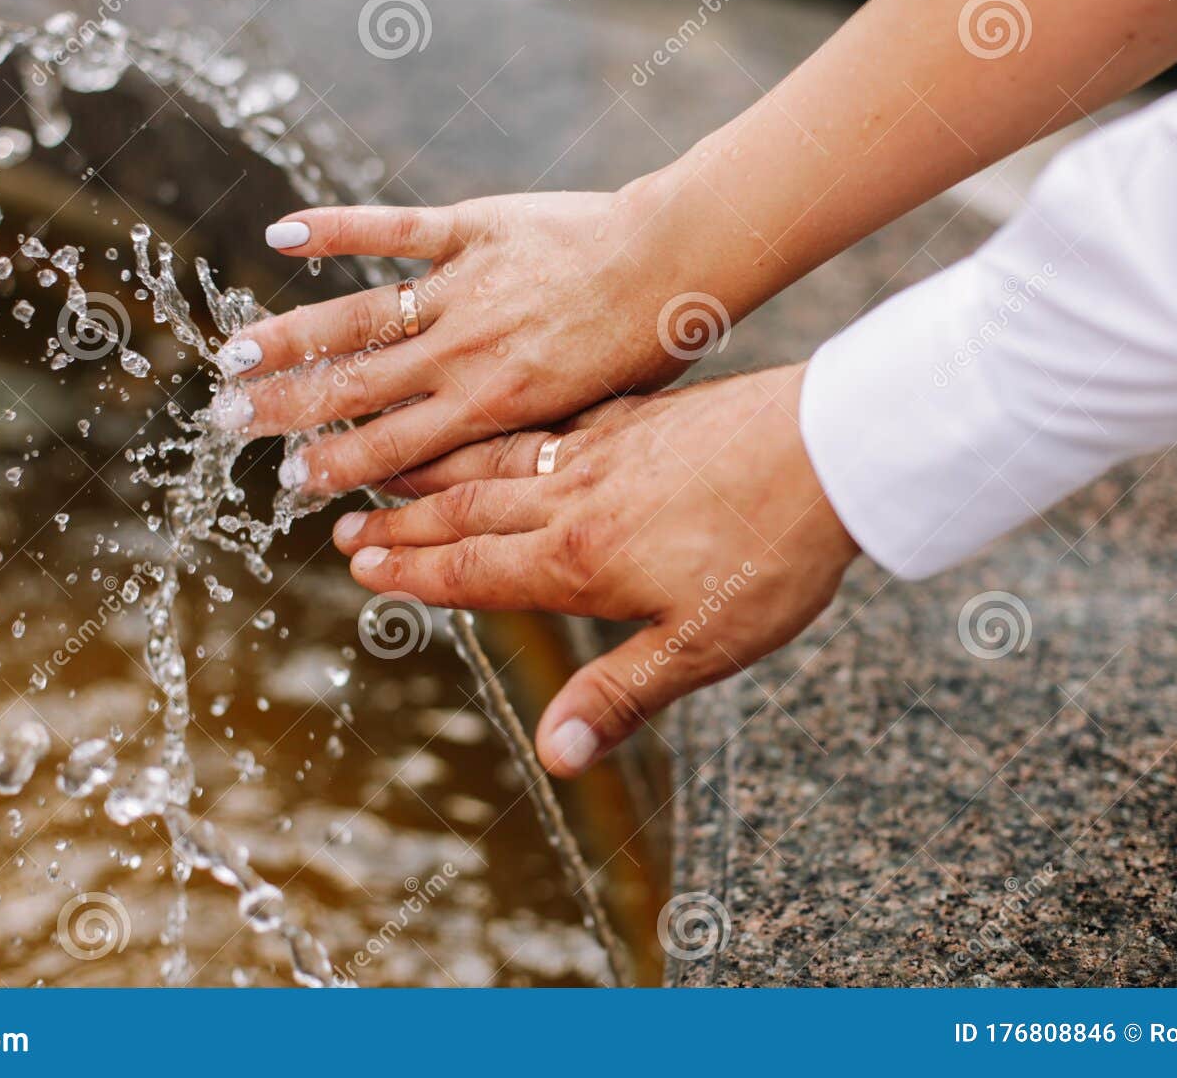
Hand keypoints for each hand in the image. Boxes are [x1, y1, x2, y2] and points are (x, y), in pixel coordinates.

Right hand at [207, 184, 738, 495]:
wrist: (677, 262)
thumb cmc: (646, 351)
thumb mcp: (590, 424)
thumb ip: (524, 447)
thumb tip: (478, 482)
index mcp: (492, 409)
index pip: (393, 450)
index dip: (337, 469)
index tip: (289, 483)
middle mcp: (463, 355)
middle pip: (356, 390)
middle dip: (287, 410)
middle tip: (228, 423)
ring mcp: (462, 290)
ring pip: (357, 318)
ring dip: (291, 337)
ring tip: (234, 354)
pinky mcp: (472, 229)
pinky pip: (394, 228)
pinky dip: (337, 228)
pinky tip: (282, 233)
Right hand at [329, 364, 860, 775]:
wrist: (830, 449)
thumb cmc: (772, 555)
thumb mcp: (701, 646)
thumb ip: (620, 697)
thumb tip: (553, 758)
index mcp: (582, 561)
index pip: (475, 570)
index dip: (414, 574)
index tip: (359, 567)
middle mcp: (577, 500)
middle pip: (470, 513)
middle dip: (404, 525)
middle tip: (346, 527)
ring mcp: (604, 452)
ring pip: (497, 465)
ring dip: (437, 475)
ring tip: (388, 474)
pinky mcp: (637, 419)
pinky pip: (545, 430)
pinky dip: (501, 435)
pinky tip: (495, 434)